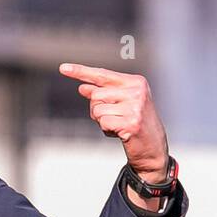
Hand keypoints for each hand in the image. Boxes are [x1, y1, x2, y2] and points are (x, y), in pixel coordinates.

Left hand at [59, 63, 170, 203]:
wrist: (154, 148)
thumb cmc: (136, 124)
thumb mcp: (120, 105)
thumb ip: (103, 94)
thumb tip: (83, 87)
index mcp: (135, 82)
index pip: (102, 75)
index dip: (81, 72)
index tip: (63, 68)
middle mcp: (137, 91)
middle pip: (96, 95)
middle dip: (96, 109)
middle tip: (113, 118)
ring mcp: (135, 106)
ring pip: (97, 110)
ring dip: (101, 121)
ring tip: (118, 125)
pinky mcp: (131, 122)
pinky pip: (103, 122)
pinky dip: (106, 130)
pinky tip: (120, 133)